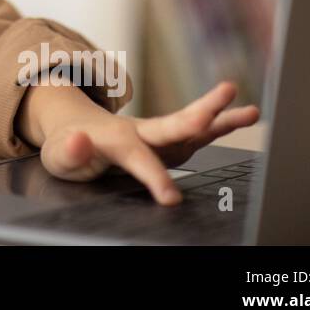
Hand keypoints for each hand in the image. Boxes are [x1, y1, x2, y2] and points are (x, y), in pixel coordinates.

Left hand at [28, 80, 260, 204]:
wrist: (75, 130)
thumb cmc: (68, 147)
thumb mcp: (59, 153)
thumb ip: (70, 150)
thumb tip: (79, 139)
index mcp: (116, 139)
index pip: (139, 158)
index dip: (154, 177)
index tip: (171, 199)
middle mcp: (142, 132)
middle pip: (170, 125)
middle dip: (193, 118)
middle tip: (213, 111)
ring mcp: (158, 135)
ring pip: (190, 125)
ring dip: (218, 116)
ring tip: (251, 111)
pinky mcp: (170, 141)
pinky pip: (198, 134)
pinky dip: (221, 125)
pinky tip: (246, 116)